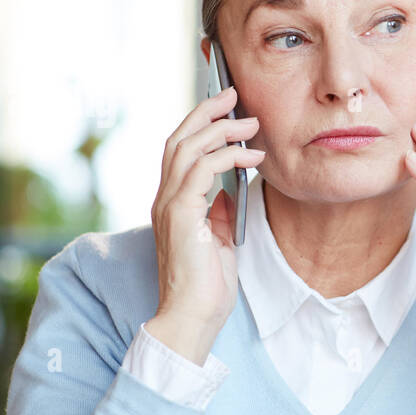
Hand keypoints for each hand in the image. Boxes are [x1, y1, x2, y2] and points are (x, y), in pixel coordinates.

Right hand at [147, 85, 264, 362]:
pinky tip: (251, 157)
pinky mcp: (180, 216)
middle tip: (235, 95)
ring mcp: (169, 206)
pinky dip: (227, 157)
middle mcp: (164, 199)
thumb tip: (226, 192)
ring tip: (249, 123)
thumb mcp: (217, 242)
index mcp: (172, 203)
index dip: (200, 123)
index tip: (227, 108)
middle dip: (206, 112)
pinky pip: (201, 171)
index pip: (180, 150)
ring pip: (187, 148)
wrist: (192, 318)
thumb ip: (216, 214)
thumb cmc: (205, 287)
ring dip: (220, 129)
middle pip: (179, 138)